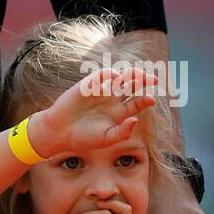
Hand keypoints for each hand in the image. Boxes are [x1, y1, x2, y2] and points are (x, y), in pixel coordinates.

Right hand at [35, 66, 158, 157]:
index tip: (152, 99)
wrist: (59, 132)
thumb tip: (136, 120)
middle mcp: (111, 100)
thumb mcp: (106, 139)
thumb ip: (122, 132)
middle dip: (143, 81)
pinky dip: (110, 74)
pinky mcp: (88, 85)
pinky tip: (117, 77)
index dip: (145, 100)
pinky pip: (101, 75)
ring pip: (119, 78)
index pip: (136, 103)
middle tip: (154, 79)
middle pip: (131, 86)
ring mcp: (100, 91)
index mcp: (118, 114)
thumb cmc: (83, 138)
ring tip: (140, 74)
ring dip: (131, 74)